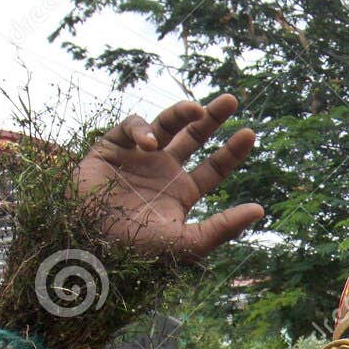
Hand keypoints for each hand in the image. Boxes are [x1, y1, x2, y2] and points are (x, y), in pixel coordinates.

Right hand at [77, 94, 264, 260]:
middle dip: (213, 118)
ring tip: (196, 109)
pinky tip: (147, 144)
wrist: (88, 243)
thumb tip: (260, 210)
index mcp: (181, 192)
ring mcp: (137, 157)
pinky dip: (141, 129)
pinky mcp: (111, 147)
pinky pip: (131, 126)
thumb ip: (222, 227)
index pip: (214, 167)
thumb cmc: (137, 248)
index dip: (232, 151)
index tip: (250, 134)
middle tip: (232, 100)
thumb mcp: (186, 243)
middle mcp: (162, 171)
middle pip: (194, 137)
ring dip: (182, 112)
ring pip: (165, 123)